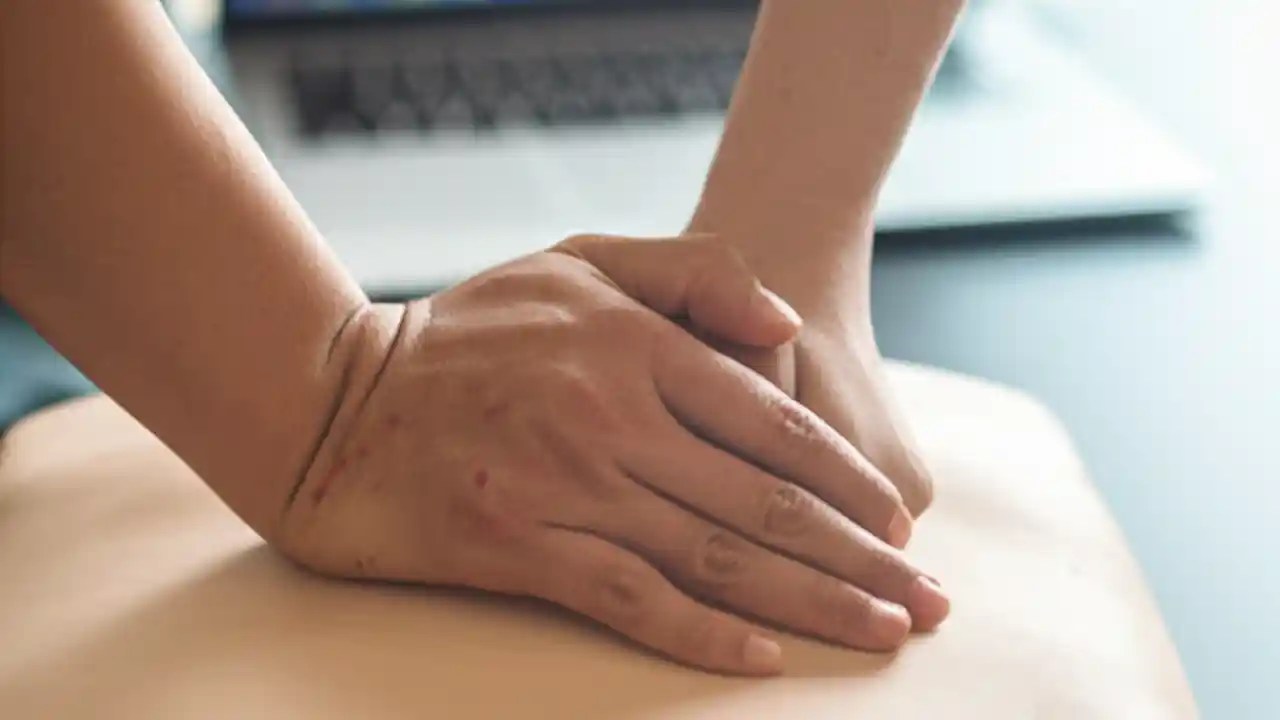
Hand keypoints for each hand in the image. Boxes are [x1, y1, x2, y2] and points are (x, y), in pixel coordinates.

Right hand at [275, 235, 948, 675]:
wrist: (332, 400)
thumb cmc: (466, 327)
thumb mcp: (577, 257)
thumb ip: (692, 271)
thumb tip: (785, 326)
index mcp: (635, 343)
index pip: (772, 425)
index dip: (847, 480)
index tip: (899, 524)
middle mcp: (613, 417)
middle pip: (764, 503)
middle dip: (860, 558)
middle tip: (929, 602)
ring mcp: (567, 487)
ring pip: (715, 557)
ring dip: (811, 602)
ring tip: (881, 633)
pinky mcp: (520, 548)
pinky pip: (631, 600)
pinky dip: (703, 634)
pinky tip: (764, 659)